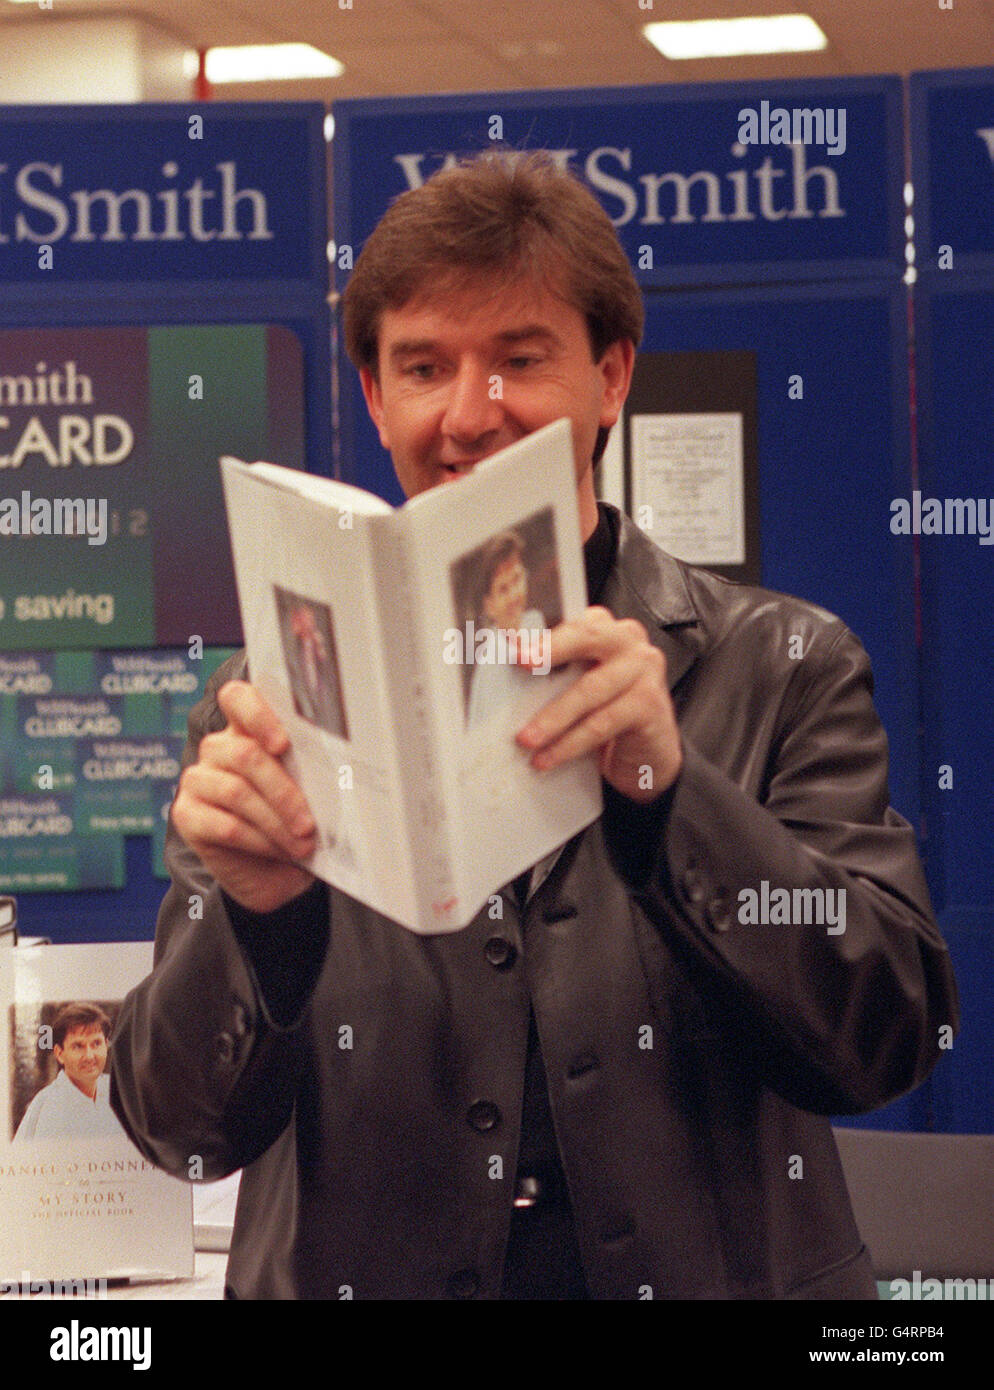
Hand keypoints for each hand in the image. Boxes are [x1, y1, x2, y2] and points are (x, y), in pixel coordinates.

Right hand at [172, 681, 316, 912]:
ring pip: (237, 792)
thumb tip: (339, 769)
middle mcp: (217, 749)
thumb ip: (311, 771)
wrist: (275, 873)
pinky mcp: (187, 815)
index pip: (238, 698)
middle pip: (245, 755)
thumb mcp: (309, 792)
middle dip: (283, 792)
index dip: (257, 714)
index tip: (282, 743)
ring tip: (303, 843)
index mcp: (247, 730)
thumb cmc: (295, 821)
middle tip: (309, 823)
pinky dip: (261, 841)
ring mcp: (198, 781)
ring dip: (277, 822)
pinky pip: (226, 825)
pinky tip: (282, 851)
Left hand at [515, 607, 681, 802]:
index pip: (568, 621)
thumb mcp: (577, 686)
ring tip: (526, 739)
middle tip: (520, 662)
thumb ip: (553, 675)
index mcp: (603, 627)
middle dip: (549, 649)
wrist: (647, 754)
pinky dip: (571, 743)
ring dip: (553, 718)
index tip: (510, 641)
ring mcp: (643, 669)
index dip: (538, 629)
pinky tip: (549, 758)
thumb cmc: (604, 713)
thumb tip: (504, 683)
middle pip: (585, 636)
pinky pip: (602, 723)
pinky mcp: (650, 704)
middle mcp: (626, 640)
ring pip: (589, 689)